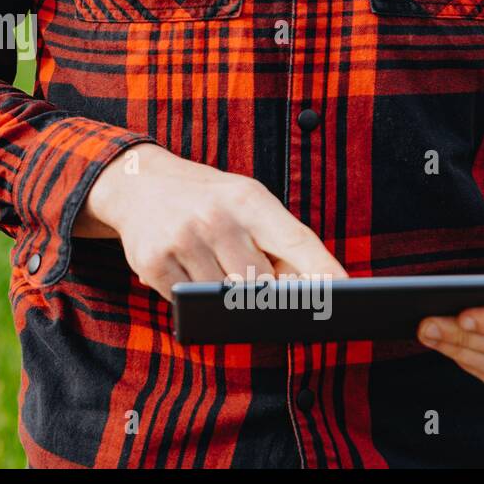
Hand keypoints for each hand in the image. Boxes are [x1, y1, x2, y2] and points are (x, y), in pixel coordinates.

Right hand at [75, 144, 345, 300]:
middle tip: (261, 286)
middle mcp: (215, 218)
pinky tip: (185, 269)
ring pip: (224, 297)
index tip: (345, 295)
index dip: (322, 271)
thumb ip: (278, 239)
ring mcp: (181, 240)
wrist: (138, 182)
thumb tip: (312, 291)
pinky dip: (192, 295)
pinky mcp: (153, 263)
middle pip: (261, 282)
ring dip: (224, 295)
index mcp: (247, 199)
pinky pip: (188, 301)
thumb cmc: (207, 198)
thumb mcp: (245, 200)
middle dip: (266, 293)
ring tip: (211, 264)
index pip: (296, 241)